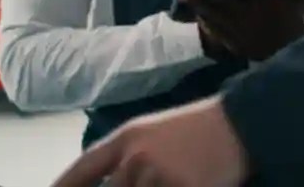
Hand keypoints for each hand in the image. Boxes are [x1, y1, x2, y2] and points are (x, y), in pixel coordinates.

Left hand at [50, 96, 248, 186]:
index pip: (82, 171)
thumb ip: (125, 158)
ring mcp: (159, 177)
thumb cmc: (196, 128)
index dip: (63, 186)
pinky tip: (185, 183)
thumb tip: (107, 180)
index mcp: (125, 140)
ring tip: (172, 176)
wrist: (239, 123)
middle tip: (147, 180)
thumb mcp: (152, 134)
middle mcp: (136, 158)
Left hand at [179, 0, 303, 61]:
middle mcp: (250, 16)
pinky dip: (205, 24)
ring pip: (215, 16)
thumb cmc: (292, 26)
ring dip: (199, 5)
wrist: (289, 58)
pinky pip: (217, 33)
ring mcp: (240, 32)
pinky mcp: (234, 44)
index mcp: (265, 3)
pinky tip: (195, 16)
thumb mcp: (297, 3)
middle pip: (223, 1)